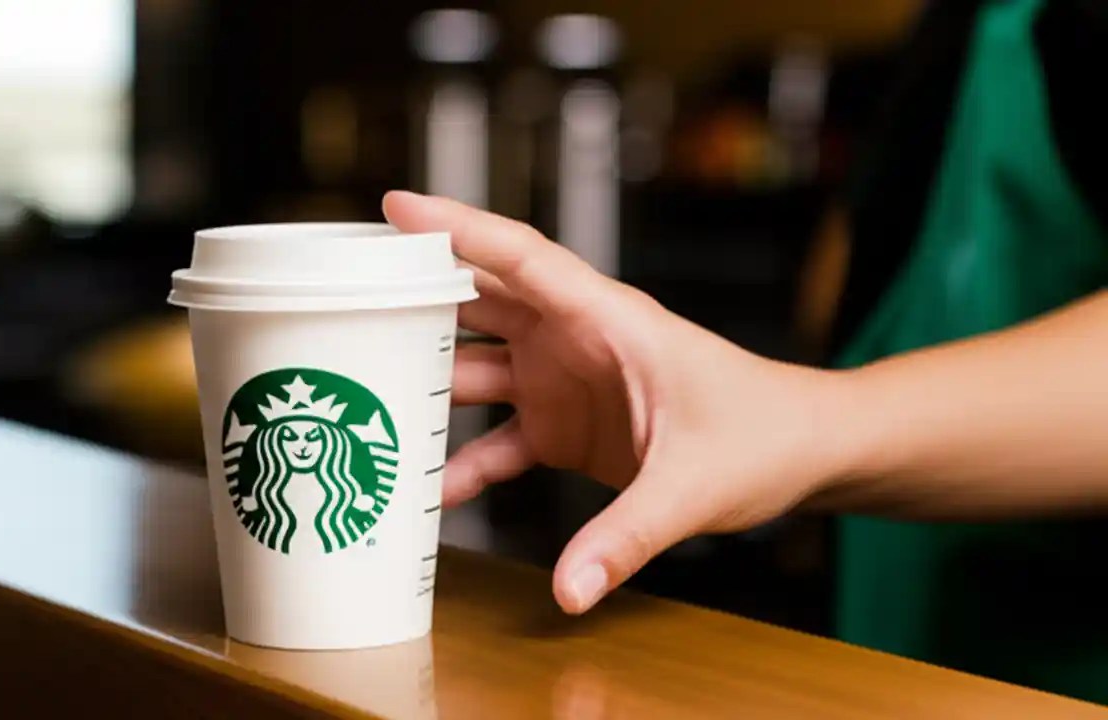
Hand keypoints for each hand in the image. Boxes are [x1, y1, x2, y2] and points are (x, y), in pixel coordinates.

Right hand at [384, 191, 846, 613]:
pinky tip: (426, 487)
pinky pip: (495, 438)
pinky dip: (460, 460)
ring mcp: (561, 381)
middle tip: (341, 295)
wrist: (795, 453)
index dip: (455, 228)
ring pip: (474, 366)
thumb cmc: (762, 433)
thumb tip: (572, 591)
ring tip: (361, 393)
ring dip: (424, 378)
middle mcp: (572, 340)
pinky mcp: (561, 426)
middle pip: (478, 303)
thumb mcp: (695, 484)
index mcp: (606, 319)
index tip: (393, 208)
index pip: (520, 258)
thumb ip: (630, 536)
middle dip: (413, 295)